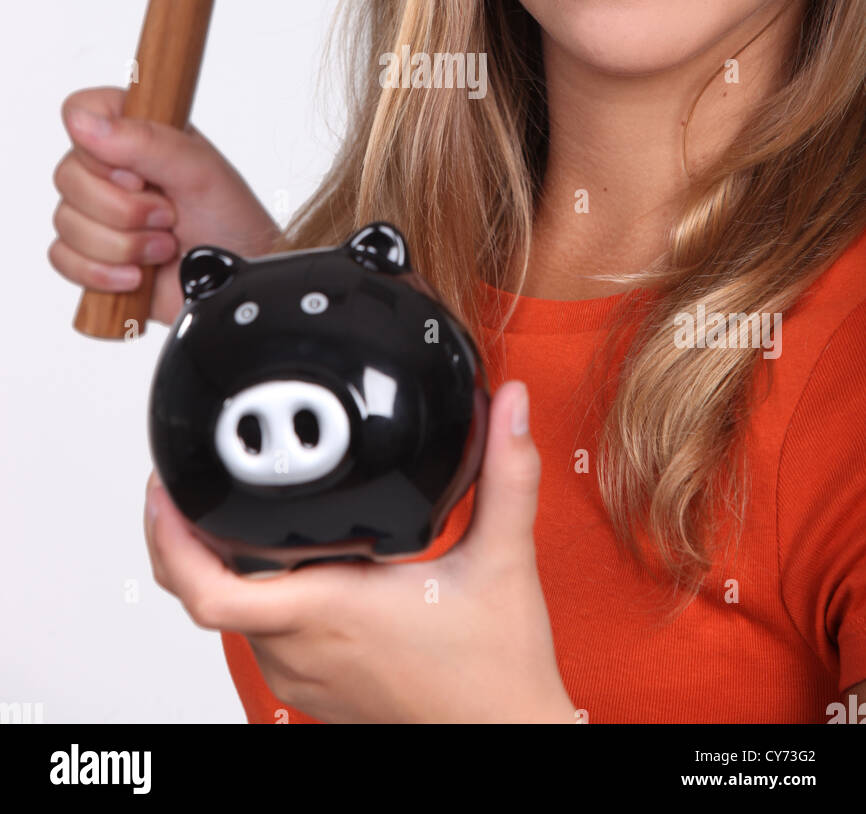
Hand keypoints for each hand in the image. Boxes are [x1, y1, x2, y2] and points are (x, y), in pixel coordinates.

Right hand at [49, 86, 280, 324]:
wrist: (235, 286)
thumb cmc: (231, 223)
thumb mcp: (200, 172)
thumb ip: (146, 141)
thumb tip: (83, 122)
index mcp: (138, 134)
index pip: (82, 110)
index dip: (99, 148)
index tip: (139, 176)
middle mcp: (112, 170)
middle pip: (67, 174)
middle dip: (123, 209)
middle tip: (168, 216)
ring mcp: (98, 214)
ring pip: (65, 221)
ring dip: (122, 244)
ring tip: (164, 247)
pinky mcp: (91, 257)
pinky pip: (63, 259)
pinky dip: (103, 272)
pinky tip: (138, 275)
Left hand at [144, 381, 575, 723]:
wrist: (506, 738)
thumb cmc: (494, 673)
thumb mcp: (504, 561)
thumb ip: (507, 476)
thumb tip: (511, 405)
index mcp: (331, 608)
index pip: (211, 591)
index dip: (171, 541)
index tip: (164, 491)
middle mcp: (303, 646)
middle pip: (202, 597)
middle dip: (181, 538)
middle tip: (183, 481)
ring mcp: (302, 673)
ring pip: (228, 618)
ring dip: (213, 568)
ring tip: (219, 510)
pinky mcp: (312, 688)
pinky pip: (256, 637)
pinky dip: (245, 595)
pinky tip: (269, 561)